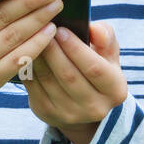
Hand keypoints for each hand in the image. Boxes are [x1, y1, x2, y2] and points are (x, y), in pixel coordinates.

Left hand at [24, 22, 127, 143]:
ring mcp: (70, 114)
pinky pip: (34, 87)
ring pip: (49, 81)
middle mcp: (95, 108)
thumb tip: (93, 28)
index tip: (61, 30)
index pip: (95, 68)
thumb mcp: (107, 53)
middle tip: (43, 30)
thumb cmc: (96, 67)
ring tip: (33, 38)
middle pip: (69, 76)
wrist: (81, 104)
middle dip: (54, 51)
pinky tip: (27, 53)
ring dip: (39, 58)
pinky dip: (29, 68)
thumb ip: (105, 36)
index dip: (76, 48)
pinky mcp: (47, 114)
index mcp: (115, 91)